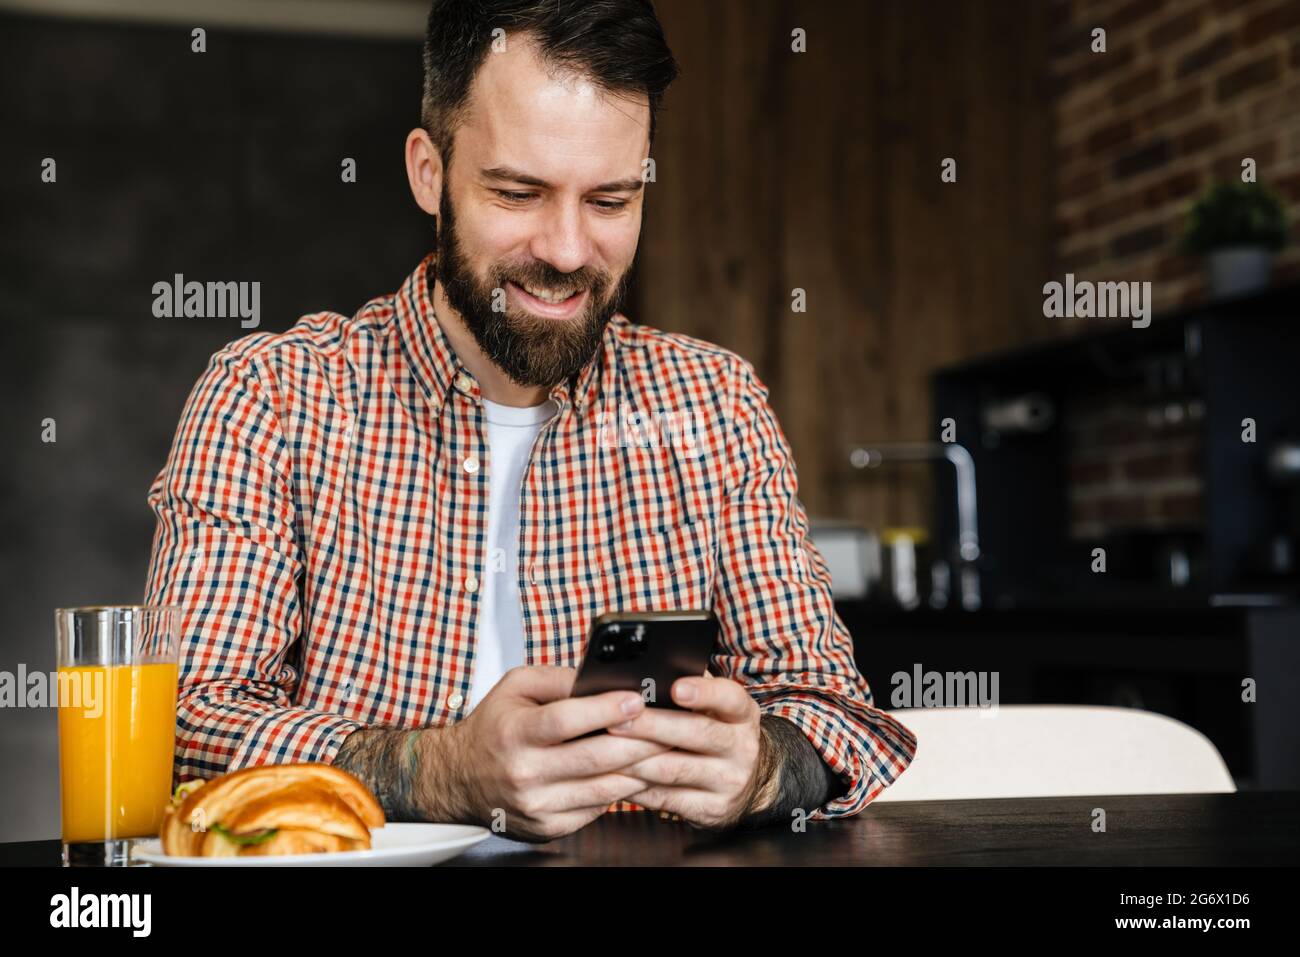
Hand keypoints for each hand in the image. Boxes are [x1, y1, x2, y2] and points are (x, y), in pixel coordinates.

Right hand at [442, 666, 671, 841]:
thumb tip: (605, 678)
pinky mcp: (548, 827)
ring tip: (665, 749)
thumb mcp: (517, 687)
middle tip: (670, 726)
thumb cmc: (495, 725)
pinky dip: (622, 791)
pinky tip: (638, 773)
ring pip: (603, 788)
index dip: (604, 709)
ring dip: (641, 768)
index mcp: (514, 732)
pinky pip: (596, 809)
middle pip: (594, 757)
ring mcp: (536, 805)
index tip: (637, 699)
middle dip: (640, 741)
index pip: (565, 720)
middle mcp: (523, 772)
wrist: (459, 778)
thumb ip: (560, 679)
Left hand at [608, 675, 776, 829]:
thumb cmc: (715, 732)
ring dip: (635, 759)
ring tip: (605, 750)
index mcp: (742, 714)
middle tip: (617, 720)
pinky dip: (637, 787)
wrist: (744, 782)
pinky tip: (616, 777)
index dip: (704, 693)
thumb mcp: (716, 708)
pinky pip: (666, 798)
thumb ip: (688, 689)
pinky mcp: (712, 809)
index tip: (676, 688)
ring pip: (675, 769)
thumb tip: (644, 673)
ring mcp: (729, 781)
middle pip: (696, 733)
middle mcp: (742, 746)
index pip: (729, 698)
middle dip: (652, 726)